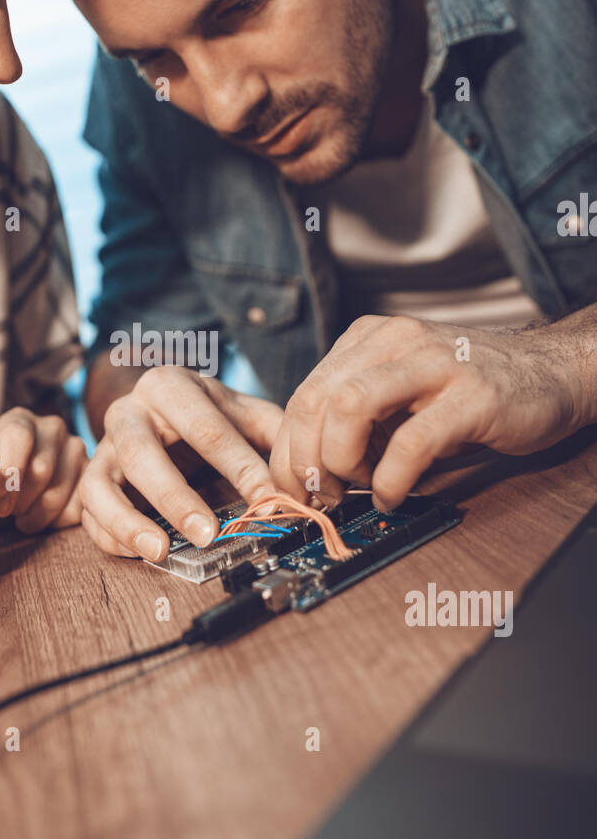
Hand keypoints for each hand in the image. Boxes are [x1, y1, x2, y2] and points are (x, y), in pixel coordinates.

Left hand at [0, 406, 86, 532]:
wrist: (23, 476)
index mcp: (20, 420)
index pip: (18, 437)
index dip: (9, 472)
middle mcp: (52, 428)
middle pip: (40, 469)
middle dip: (19, 501)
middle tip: (7, 513)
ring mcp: (76, 448)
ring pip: (58, 492)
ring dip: (35, 515)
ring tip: (22, 518)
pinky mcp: (91, 474)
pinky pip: (75, 507)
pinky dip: (55, 521)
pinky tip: (42, 517)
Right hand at [78, 366, 284, 560]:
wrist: (160, 405)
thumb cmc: (207, 414)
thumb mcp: (243, 411)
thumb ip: (274, 435)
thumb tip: (305, 478)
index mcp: (169, 386)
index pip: (205, 428)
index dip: (240, 467)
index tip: (268, 501)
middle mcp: (128, 411)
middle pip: (140, 453)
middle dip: (175, 497)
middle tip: (209, 533)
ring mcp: (103, 446)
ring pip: (99, 484)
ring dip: (128, 522)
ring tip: (161, 551)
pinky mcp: (91, 477)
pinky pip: (87, 510)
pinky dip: (110, 535)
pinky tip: (141, 551)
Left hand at [269, 314, 584, 511]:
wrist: (550, 372)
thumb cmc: (471, 393)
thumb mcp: (402, 396)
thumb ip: (357, 420)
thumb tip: (311, 475)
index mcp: (369, 340)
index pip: (303, 394)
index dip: (289, 451)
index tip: (295, 490)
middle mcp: (394, 342)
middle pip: (314, 400)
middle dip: (305, 462)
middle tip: (321, 497)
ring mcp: (433, 364)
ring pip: (349, 409)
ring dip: (342, 462)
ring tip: (359, 489)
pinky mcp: (471, 396)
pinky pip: (410, 444)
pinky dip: (391, 481)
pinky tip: (394, 495)